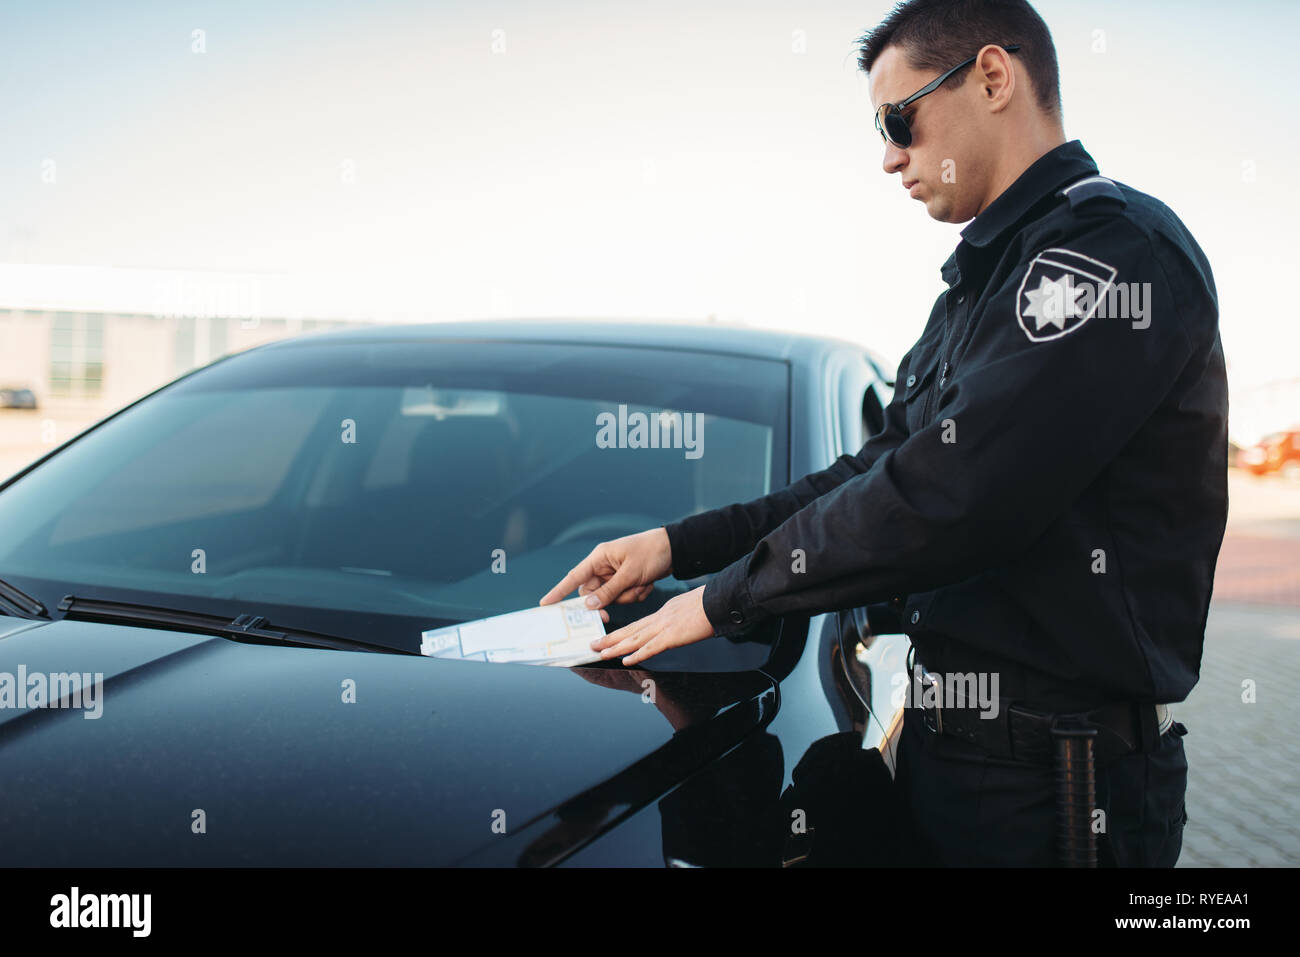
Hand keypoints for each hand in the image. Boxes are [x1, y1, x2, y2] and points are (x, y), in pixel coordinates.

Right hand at [539, 527, 672, 612]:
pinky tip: (647, 582)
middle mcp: (604, 566)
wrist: (675, 549)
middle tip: (616, 606)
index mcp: (600, 558)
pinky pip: (624, 597)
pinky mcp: (626, 581)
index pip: (574, 577)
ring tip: (643, 582)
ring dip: (628, 595)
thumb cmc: (651, 552)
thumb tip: (588, 605)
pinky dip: (636, 593)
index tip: (546, 604)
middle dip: (608, 600)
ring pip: (611, 598)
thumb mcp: (629, 573)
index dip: (559, 591)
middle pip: (593, 593)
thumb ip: (608, 591)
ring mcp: (615, 575)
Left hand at [589, 585, 714, 665]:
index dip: (622, 632)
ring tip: (600, 653)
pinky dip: (637, 654)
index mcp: (664, 612)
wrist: (720, 601)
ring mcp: (665, 627)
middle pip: (630, 630)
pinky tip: (625, 659)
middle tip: (593, 645)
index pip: (638, 624)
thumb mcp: (688, 609)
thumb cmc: (710, 604)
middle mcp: (660, 618)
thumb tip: (675, 627)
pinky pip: (651, 647)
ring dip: (616, 647)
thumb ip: (678, 618)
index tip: (609, 638)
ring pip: (635, 639)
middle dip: (610, 639)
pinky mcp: (673, 636)